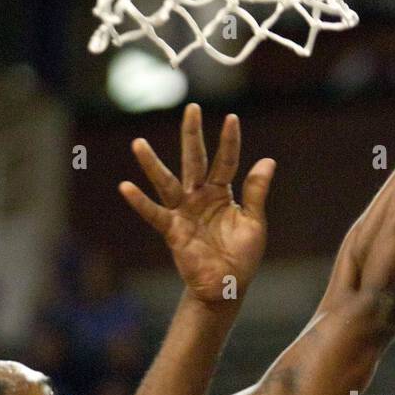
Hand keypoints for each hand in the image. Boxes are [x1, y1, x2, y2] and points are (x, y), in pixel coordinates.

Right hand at [119, 104, 274, 306]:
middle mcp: (200, 196)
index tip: (232, 118)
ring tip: (138, 143)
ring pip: (167, 182)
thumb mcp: (254, 222)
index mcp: (222, 193)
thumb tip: (268, 160)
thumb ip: (256, 191)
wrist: (228, 285)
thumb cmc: (241, 255)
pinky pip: (154, 213)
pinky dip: (140, 202)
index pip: (226, 161)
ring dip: (153, 164)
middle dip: (192, 136)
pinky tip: (126, 187)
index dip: (229, 142)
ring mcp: (184, 211)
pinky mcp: (173, 230)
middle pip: (195, 161)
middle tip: (191, 109)